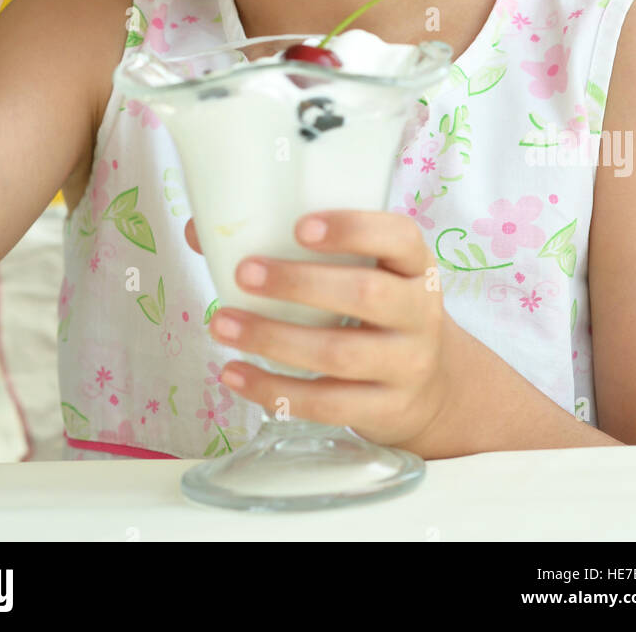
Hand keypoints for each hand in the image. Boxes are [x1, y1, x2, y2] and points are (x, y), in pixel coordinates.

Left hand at [184, 211, 452, 450]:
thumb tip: (201, 232)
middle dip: (299, 283)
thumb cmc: (378, 312)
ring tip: (222, 324)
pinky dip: (274, 390)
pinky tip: (235, 373)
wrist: (434, 387)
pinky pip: (327, 404)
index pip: (399, 236)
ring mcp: (407, 365)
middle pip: (365, 293)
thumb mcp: (365, 272)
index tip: (299, 226)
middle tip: (244, 274)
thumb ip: (298, 248)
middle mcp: (418, 312)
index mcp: (415, 265)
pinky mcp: (385, 410)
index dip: (353, 228)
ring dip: (273, 339)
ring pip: (339, 353)